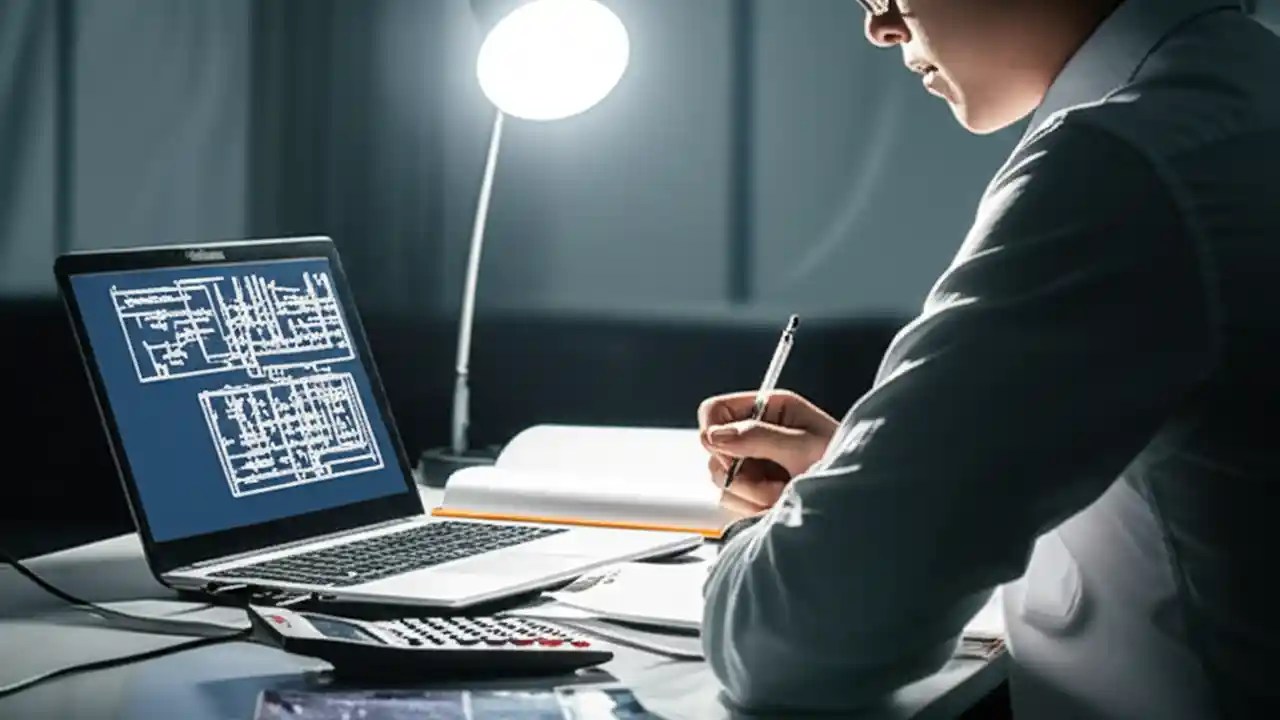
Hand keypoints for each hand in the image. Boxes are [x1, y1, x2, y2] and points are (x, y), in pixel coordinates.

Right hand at [697, 390, 838, 516]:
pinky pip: (732, 501)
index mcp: (769, 409)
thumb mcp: (803, 447)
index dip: (713, 432)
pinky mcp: (753, 491)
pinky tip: (779, 505)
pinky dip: (753, 508)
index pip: (715, 410)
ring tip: (784, 494)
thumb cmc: (842, 465)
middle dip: (740, 473)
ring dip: (750, 493)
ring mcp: (753, 464)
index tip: (729, 455)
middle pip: (713, 450)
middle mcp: (756, 434)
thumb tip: (715, 434)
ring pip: (722, 479)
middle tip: (774, 482)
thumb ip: (758, 437)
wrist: (859, 505)